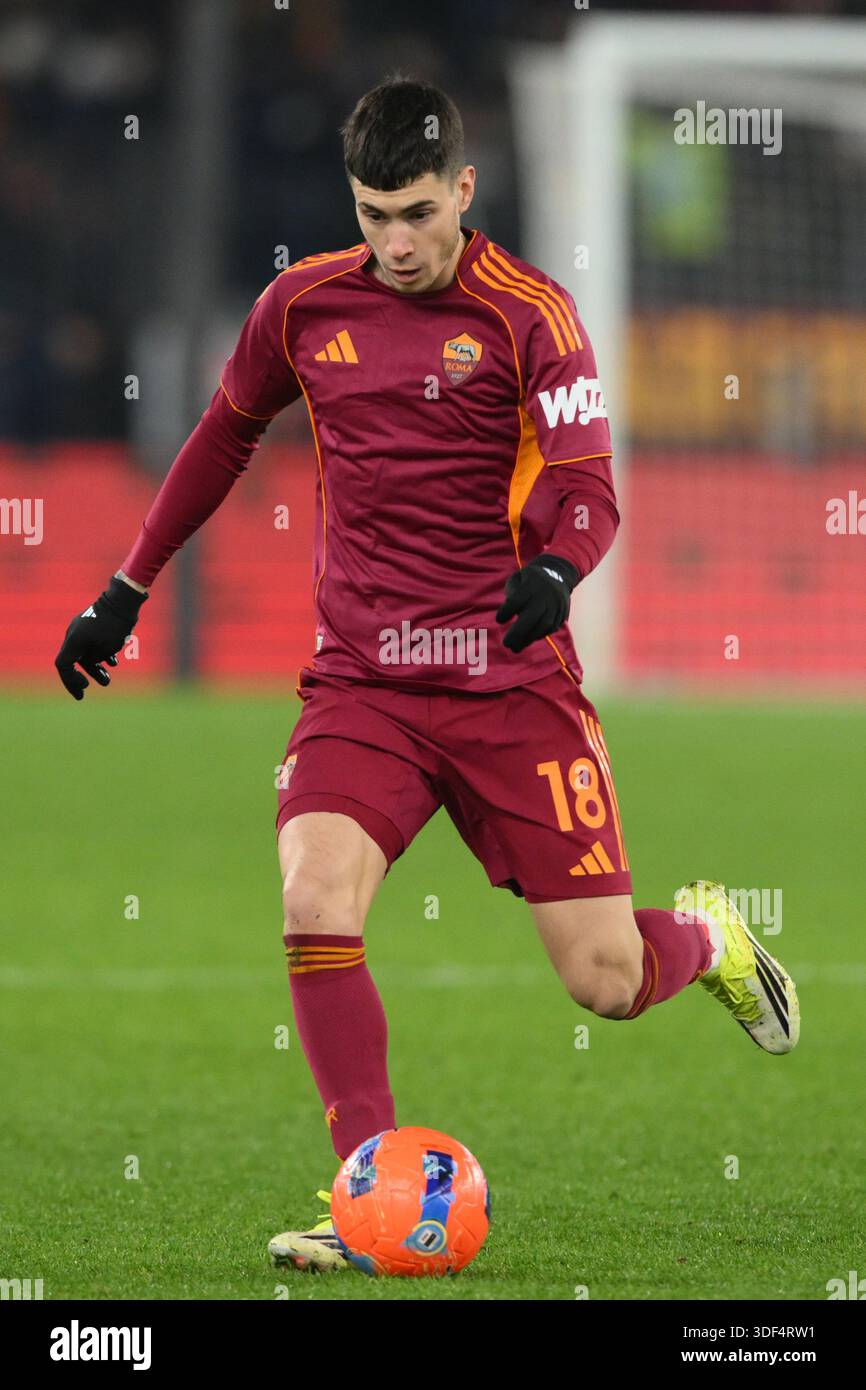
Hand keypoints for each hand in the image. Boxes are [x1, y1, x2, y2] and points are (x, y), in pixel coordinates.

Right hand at [55, 576, 147, 699]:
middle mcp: (73, 634)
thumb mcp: (106, 649)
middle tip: (94, 687)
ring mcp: (80, 628)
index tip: (84, 689)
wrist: (122, 600)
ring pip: (84, 652)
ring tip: (108, 678)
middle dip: (84, 676)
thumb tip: (90, 661)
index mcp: (73, 641)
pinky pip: (90, 643)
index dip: (70, 681)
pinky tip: (113, 662)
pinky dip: (99, 654)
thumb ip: (94, 659)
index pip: (63, 666)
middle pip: (73, 660)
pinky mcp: (90, 623)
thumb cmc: (114, 626)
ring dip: (95, 666)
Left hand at [496, 554, 578, 652]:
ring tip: (515, 648)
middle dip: (518, 632)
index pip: (516, 600)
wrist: (558, 574)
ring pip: (543, 626)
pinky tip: (527, 640)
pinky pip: (551, 628)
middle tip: (506, 643)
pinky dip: (538, 636)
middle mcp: (545, 595)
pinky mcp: (562, 614)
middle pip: (532, 616)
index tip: (499, 620)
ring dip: (528, 639)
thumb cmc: (530, 580)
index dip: (506, 612)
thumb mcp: (518, 578)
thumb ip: (511, 591)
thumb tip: (508, 609)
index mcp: (531, 584)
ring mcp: (556, 605)